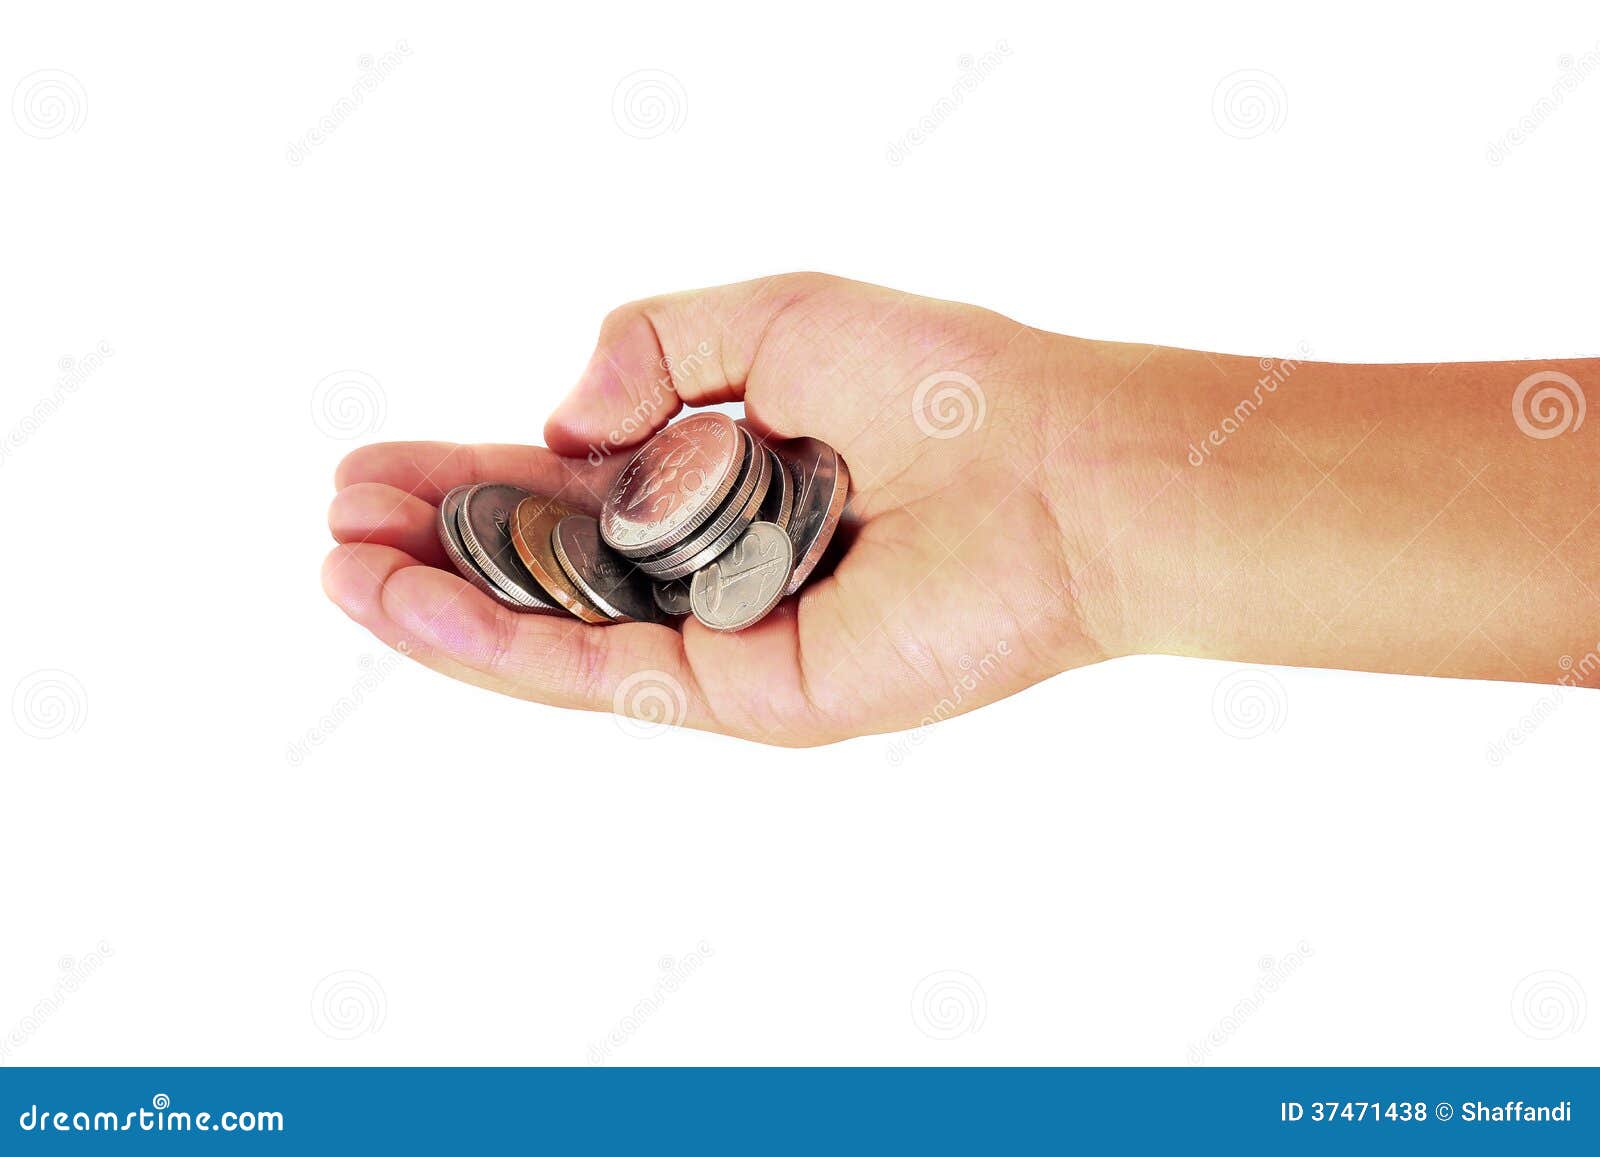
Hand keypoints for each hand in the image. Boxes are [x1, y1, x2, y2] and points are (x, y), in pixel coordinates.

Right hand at [322, 273, 1114, 744]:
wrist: (1053, 466)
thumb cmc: (938, 381)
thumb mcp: (770, 317)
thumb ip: (650, 348)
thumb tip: (559, 420)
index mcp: (716, 480)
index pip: (563, 492)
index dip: (467, 481)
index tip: (373, 469)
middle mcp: (711, 569)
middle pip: (545, 572)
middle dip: (436, 549)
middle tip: (337, 525)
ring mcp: (726, 640)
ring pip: (557, 636)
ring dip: (442, 608)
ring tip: (341, 574)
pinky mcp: (750, 696)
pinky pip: (605, 674)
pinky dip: (508, 646)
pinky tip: (419, 608)